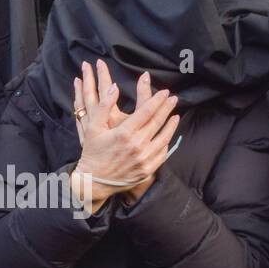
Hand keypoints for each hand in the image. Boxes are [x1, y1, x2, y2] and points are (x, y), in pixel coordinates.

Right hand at [71, 59, 178, 213]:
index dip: (157, 100)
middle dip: (167, 108)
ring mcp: (143, 159)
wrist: (94, 180)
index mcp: (124, 133)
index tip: (164, 92)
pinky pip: (161, 154)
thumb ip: (104, 105)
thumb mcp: (93, 127)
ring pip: (163, 138)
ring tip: (175, 116)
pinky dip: (166, 143)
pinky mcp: (147, 170)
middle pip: (157, 122)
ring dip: (171, 125)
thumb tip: (114, 87)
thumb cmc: (93, 152)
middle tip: (173, 98)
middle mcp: (136, 146)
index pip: (146, 111)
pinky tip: (167, 136)